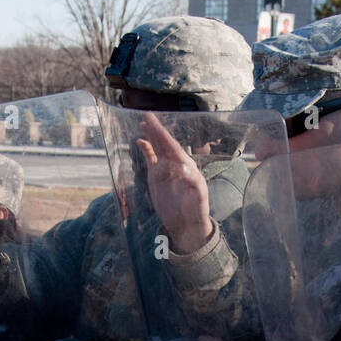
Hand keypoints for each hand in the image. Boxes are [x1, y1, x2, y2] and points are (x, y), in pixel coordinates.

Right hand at [136, 113, 212, 251]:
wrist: (186, 224)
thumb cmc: (196, 210)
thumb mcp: (199, 197)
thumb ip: (194, 182)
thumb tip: (184, 167)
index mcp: (186, 165)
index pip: (172, 146)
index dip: (163, 134)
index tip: (154, 122)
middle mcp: (176, 164)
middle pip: (164, 143)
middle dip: (156, 130)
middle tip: (147, 116)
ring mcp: (166, 170)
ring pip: (157, 148)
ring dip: (151, 136)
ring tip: (143, 124)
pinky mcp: (157, 177)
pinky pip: (151, 159)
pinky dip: (146, 150)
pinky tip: (140, 142)